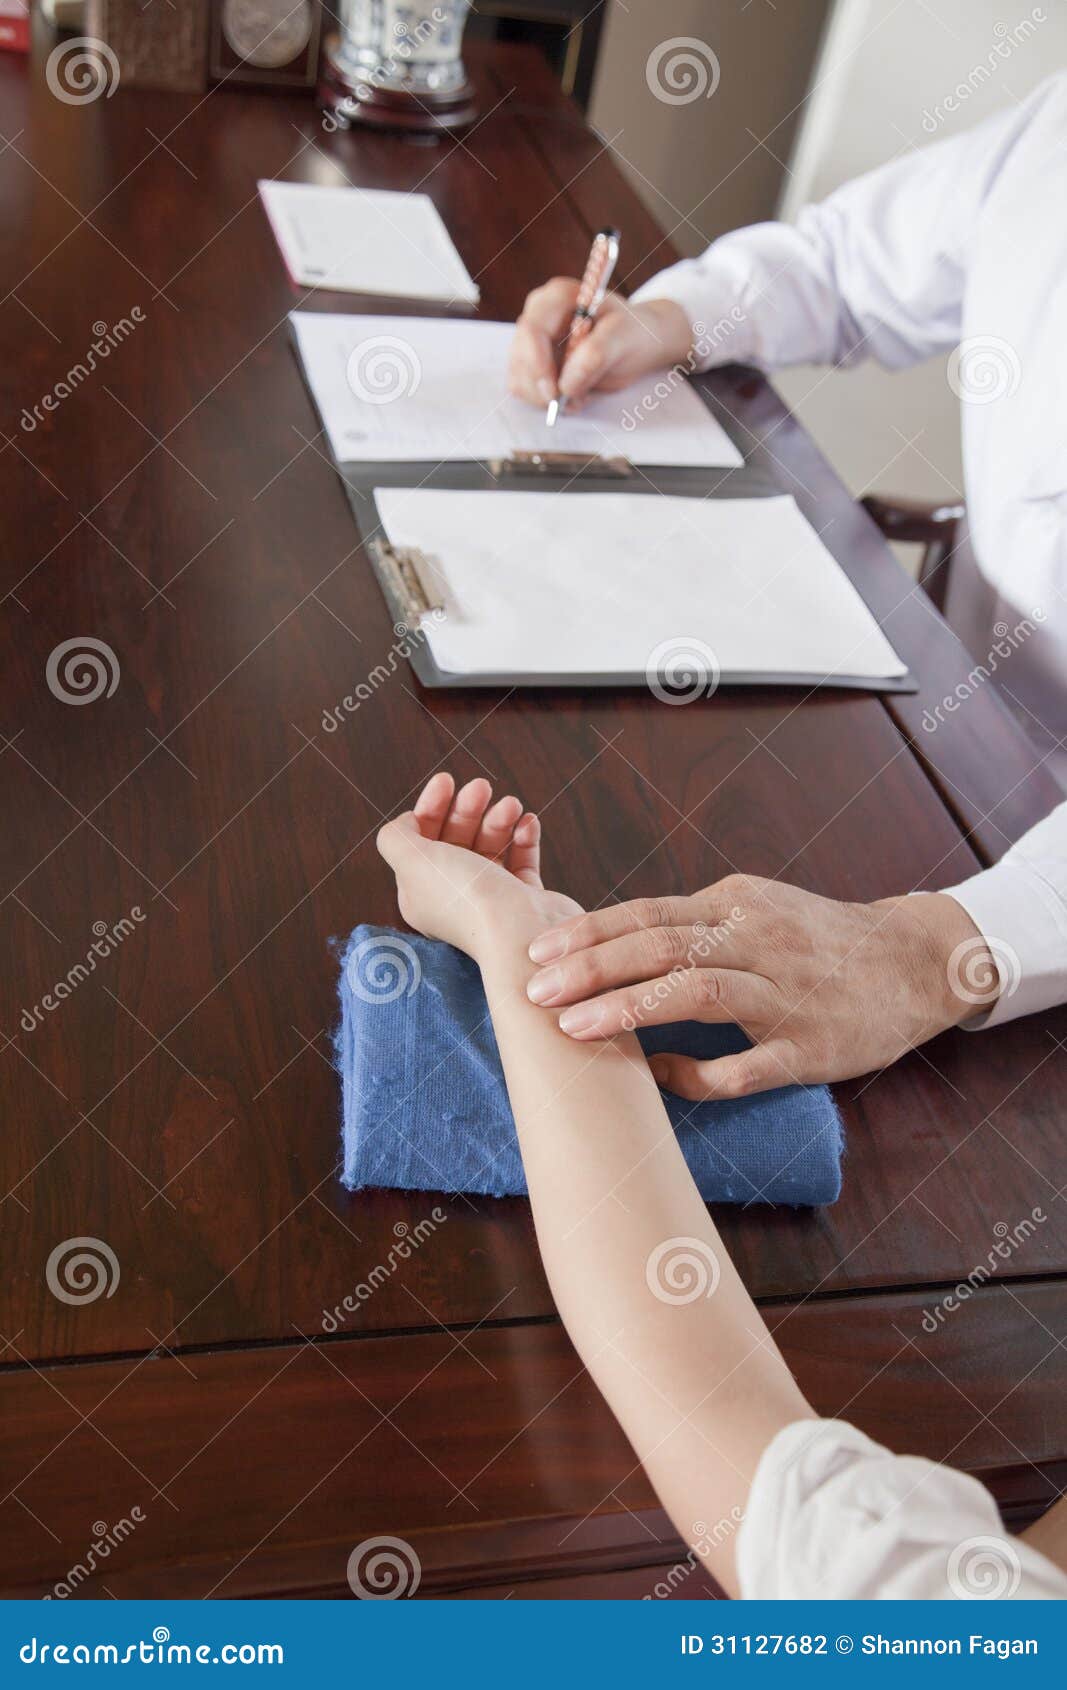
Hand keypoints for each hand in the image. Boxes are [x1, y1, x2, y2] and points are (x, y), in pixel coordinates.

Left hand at [377, 773, 581, 963]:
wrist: (523, 934)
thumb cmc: (467, 899)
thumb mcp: (413, 862)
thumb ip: (396, 838)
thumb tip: (402, 824)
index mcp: (421, 893)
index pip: (420, 842)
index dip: (430, 808)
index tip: (446, 782)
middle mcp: (453, 897)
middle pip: (455, 839)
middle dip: (467, 808)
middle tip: (482, 787)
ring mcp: (492, 899)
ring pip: (490, 846)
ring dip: (498, 819)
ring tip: (511, 805)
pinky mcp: (525, 898)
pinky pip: (521, 859)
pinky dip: (523, 837)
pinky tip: (527, 822)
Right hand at [508, 278, 693, 408]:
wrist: (636, 343)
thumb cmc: (631, 333)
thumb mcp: (623, 337)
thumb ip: (595, 355)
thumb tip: (566, 386)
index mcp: (557, 298)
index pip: (532, 330)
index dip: (537, 364)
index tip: (554, 393)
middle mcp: (538, 316)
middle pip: (521, 358)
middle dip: (542, 388)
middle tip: (571, 401)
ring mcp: (532, 341)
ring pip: (519, 378)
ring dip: (546, 398)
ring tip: (581, 395)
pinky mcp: (532, 365)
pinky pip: (526, 390)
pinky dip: (547, 401)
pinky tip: (573, 395)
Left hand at [523, 876, 994, 1098]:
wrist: (912, 963)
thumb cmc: (817, 939)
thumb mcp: (756, 908)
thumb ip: (691, 923)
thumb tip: (607, 944)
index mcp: (736, 904)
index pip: (648, 912)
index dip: (588, 932)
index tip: (535, 951)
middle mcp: (757, 941)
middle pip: (661, 945)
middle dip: (591, 967)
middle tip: (535, 990)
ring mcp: (785, 994)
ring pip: (698, 993)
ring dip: (629, 1009)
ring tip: (573, 1027)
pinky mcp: (810, 1047)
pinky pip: (745, 1066)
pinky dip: (696, 1074)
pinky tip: (657, 1075)